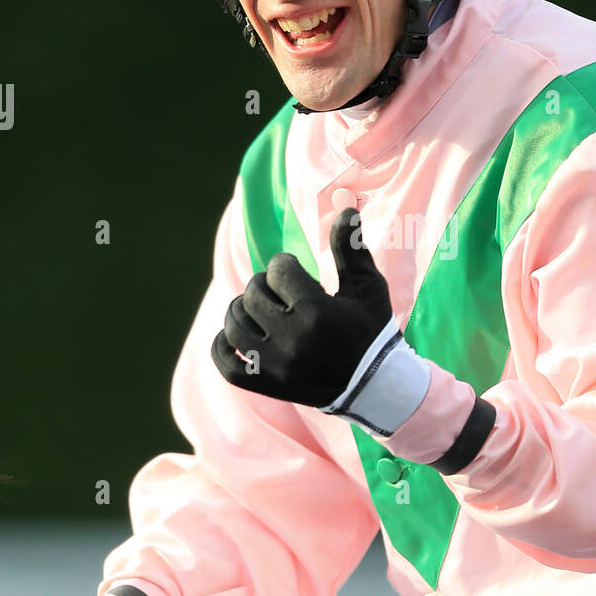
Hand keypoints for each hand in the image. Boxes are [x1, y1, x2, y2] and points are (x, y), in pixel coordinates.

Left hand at [212, 208, 430, 434]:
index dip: (285, 265)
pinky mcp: (266, 385)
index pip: (279, 270)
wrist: (373, 386)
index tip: (294, 272)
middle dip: (264, 285)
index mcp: (318, 313)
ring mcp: (277, 366)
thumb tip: (346, 209)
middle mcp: (293, 341)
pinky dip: (222, 344)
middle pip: (253, 294)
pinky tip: (234, 334)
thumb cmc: (370, 329)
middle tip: (279, 291)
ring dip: (243, 309)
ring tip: (260, 309)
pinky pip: (225, 363)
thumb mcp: (367, 287)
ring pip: (234, 324)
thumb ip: (351, 249)